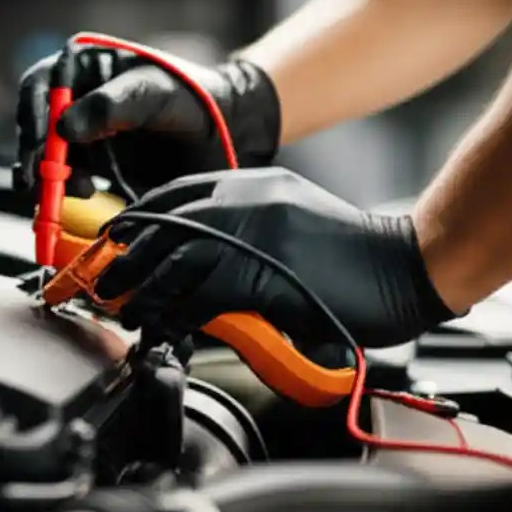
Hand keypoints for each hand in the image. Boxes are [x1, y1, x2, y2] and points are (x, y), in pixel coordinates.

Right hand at [13, 46, 281, 197]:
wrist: (228, 133)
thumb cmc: (194, 99)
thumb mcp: (154, 94)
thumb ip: (112, 105)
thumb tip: (65, 128)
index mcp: (84, 67)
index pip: (40, 86)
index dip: (33, 116)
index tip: (41, 147)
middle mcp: (74, 99)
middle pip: (35, 126)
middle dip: (37, 156)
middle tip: (45, 181)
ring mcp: (80, 134)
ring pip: (43, 158)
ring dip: (49, 179)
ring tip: (78, 189)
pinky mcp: (90, 165)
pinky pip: (62, 181)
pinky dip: (61, 193)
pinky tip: (80, 197)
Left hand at [93, 168, 455, 347]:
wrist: (406, 265)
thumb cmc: (351, 252)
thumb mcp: (289, 218)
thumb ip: (243, 228)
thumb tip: (195, 261)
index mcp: (251, 184)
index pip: (174, 192)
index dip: (136, 218)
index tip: (113, 240)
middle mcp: (246, 201)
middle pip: (164, 224)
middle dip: (126, 255)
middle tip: (104, 281)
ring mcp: (253, 236)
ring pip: (174, 260)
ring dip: (141, 288)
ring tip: (123, 308)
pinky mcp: (262, 275)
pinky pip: (200, 296)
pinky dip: (173, 315)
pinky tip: (161, 327)